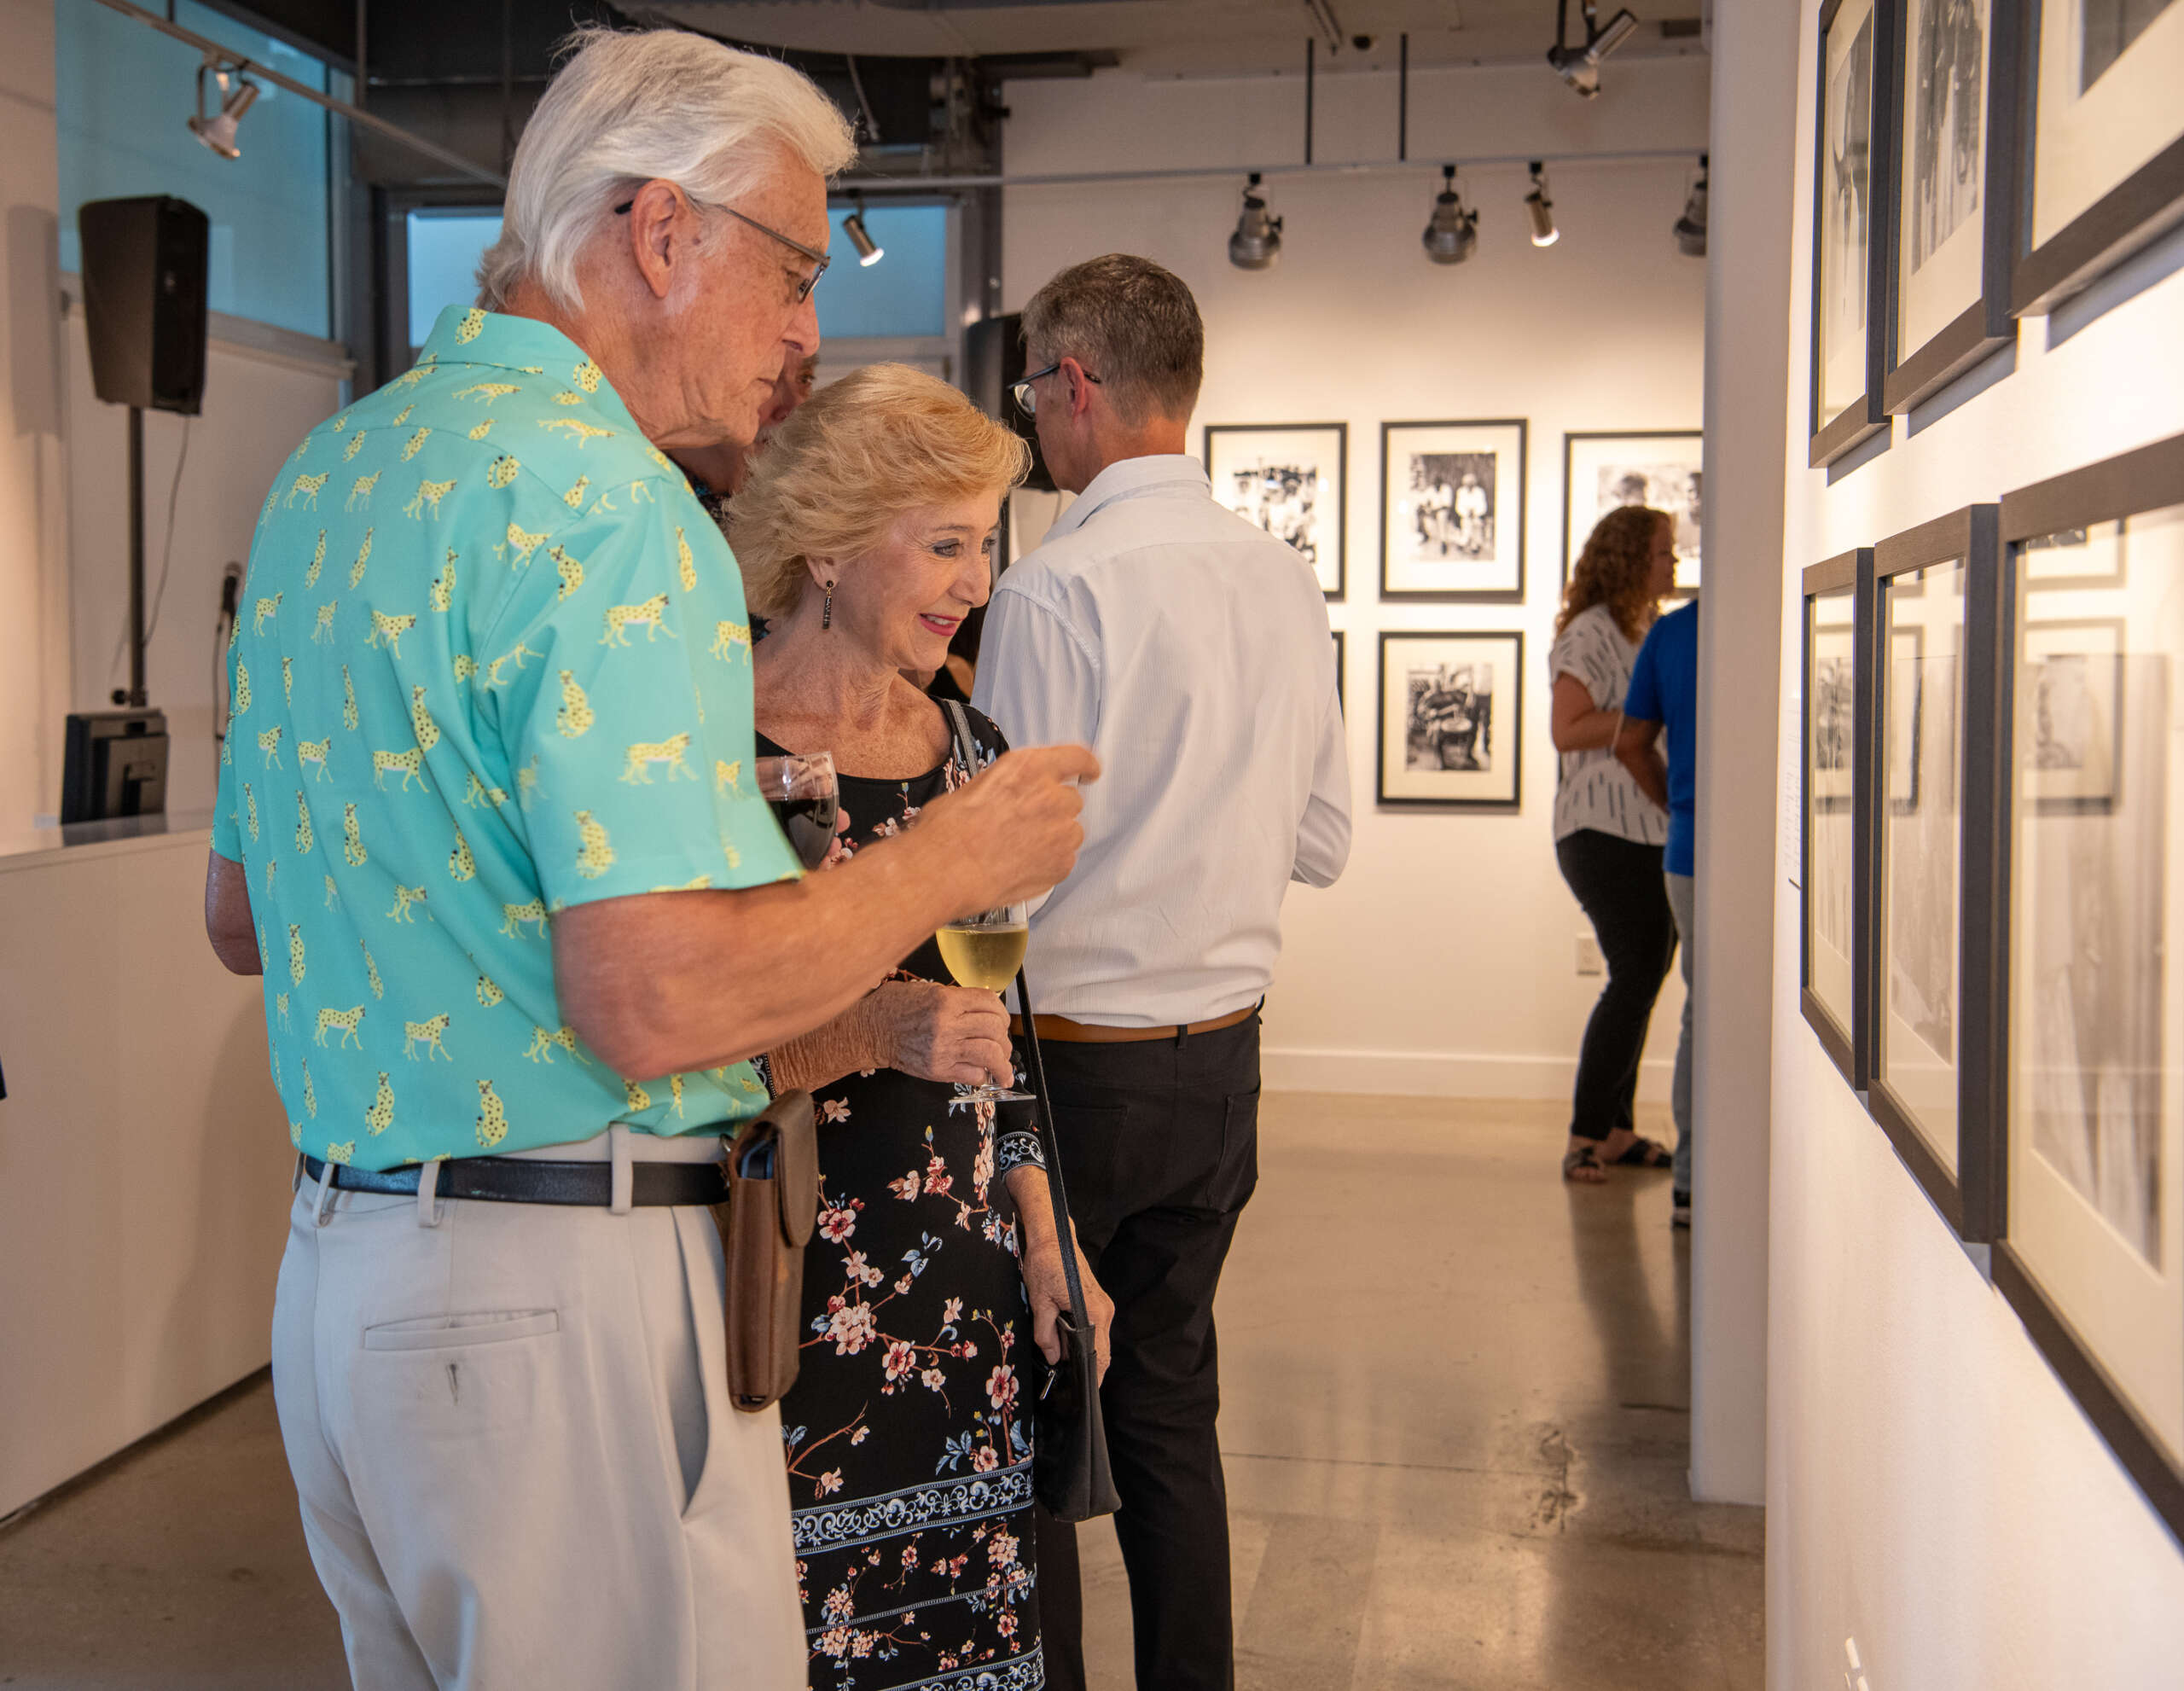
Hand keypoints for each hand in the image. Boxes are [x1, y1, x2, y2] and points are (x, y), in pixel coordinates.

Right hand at [869, 980, 1011, 1087]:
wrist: (870, 1031)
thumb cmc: (895, 1007)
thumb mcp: (927, 990)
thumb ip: (957, 998)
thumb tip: (985, 1008)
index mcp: (946, 1000)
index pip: (989, 1003)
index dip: (1001, 1011)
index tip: (1002, 1019)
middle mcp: (947, 1025)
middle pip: (994, 1029)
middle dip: (1004, 1036)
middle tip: (1003, 1042)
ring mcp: (943, 1050)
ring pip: (990, 1054)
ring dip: (1004, 1063)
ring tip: (1005, 1067)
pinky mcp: (938, 1071)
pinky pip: (974, 1075)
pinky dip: (984, 1075)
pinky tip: (983, 1074)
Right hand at [914, 744, 1099, 913]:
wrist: (945, 870)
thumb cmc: (948, 831)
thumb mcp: (974, 787)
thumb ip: (1007, 786)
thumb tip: (1008, 795)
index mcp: (1028, 768)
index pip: (1075, 758)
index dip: (1086, 766)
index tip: (1090, 772)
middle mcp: (1050, 795)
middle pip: (1071, 799)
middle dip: (1054, 811)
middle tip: (1026, 824)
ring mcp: (1060, 831)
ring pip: (1071, 831)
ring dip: (1053, 838)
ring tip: (1018, 849)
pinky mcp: (1062, 863)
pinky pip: (1065, 860)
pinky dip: (1049, 864)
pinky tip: (1020, 866)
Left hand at [1018, 1221, 1112, 1387]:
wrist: (1053, 1236)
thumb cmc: (1046, 1264)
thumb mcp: (1040, 1302)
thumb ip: (1046, 1334)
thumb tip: (1053, 1358)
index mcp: (1094, 1312)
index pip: (1101, 1355)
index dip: (1094, 1375)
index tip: (1084, 1391)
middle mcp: (1104, 1310)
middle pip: (1100, 1349)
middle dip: (1083, 1363)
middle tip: (1063, 1376)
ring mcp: (1102, 1304)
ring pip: (1095, 1337)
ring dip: (1079, 1348)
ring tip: (1058, 1352)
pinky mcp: (1096, 1299)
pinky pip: (1092, 1326)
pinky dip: (1079, 1334)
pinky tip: (1062, 1335)